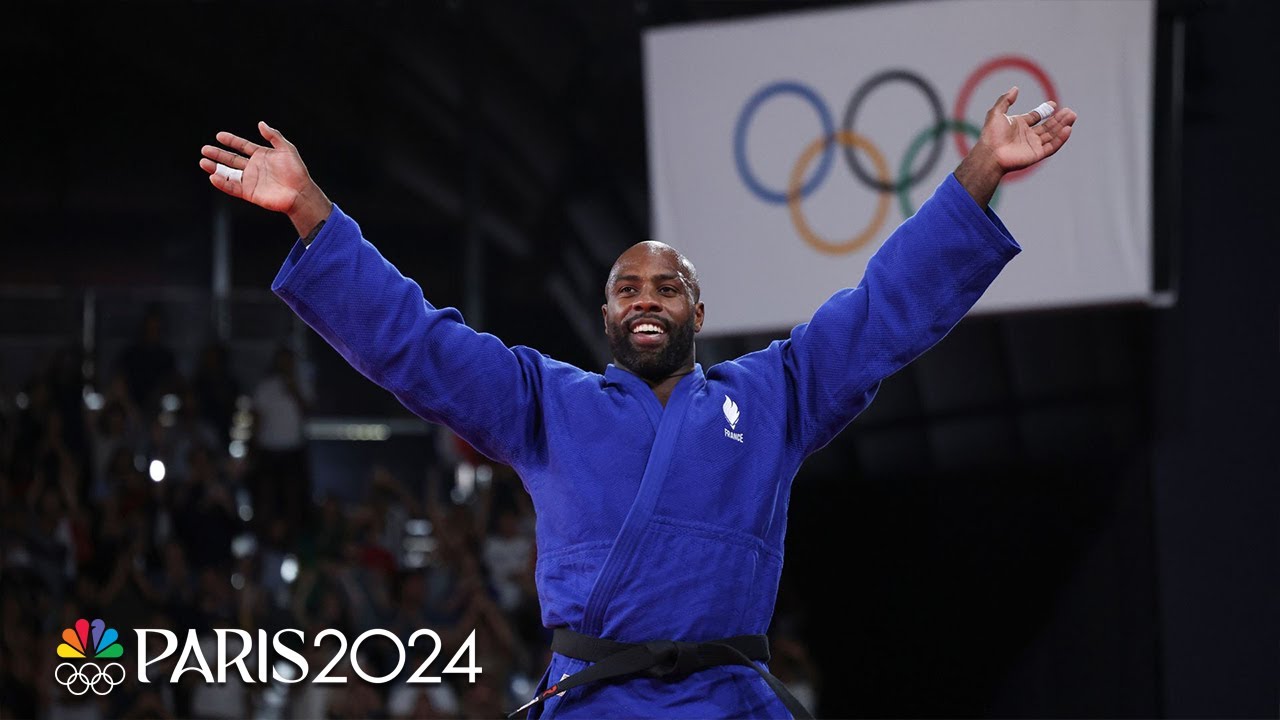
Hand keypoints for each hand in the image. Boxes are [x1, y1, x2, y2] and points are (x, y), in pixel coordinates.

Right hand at [199, 122, 331, 236]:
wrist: (300, 192)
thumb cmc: (296, 171)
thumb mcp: (287, 149)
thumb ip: (274, 136)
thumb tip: (261, 123)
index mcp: (261, 156)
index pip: (242, 146)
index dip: (231, 141)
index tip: (219, 136)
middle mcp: (254, 168)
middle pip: (231, 159)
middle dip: (218, 154)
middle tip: (204, 149)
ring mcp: (250, 180)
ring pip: (228, 173)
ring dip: (215, 168)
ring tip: (203, 162)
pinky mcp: (249, 193)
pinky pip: (232, 187)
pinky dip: (222, 183)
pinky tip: (213, 177)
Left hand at [954, 86, 1077, 206]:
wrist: (990, 153)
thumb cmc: (991, 134)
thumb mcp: (996, 113)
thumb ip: (1005, 100)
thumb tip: (1015, 89)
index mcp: (1019, 125)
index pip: (1036, 117)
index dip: (1045, 111)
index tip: (1053, 105)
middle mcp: (1027, 135)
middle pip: (1047, 126)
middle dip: (1059, 118)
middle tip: (1070, 111)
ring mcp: (1032, 145)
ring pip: (1052, 135)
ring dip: (1063, 126)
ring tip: (1072, 116)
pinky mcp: (1037, 154)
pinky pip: (1052, 146)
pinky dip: (1060, 138)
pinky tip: (1068, 129)